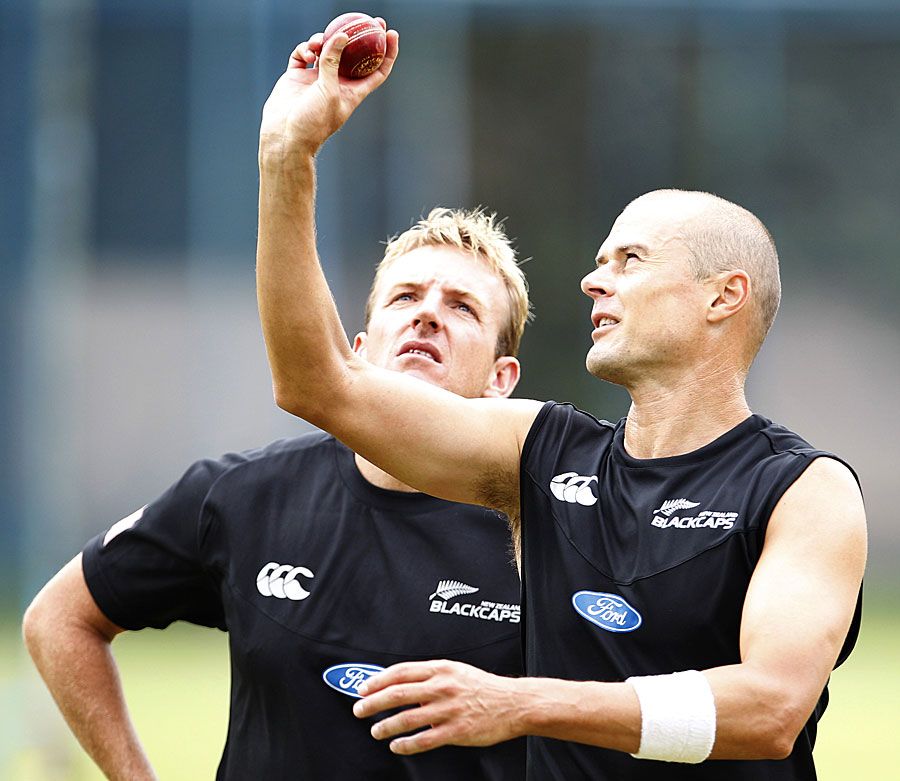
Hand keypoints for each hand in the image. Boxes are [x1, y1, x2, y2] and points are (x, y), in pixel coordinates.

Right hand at [259, 19, 398, 157]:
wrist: (285, 137)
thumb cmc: (312, 123)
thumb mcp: (328, 92)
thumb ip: (333, 63)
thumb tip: (342, 35)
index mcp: (352, 92)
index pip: (376, 70)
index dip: (387, 53)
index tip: (391, 34)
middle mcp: (336, 84)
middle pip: (352, 55)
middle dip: (359, 36)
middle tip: (366, 18)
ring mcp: (316, 79)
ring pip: (326, 50)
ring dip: (325, 40)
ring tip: (320, 41)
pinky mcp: (297, 76)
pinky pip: (303, 54)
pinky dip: (305, 48)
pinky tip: (307, 52)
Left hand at [352, 660, 523, 754]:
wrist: (513, 703)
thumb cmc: (483, 687)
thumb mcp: (455, 671)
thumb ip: (429, 676)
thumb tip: (400, 684)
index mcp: (440, 669)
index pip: (400, 672)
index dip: (377, 681)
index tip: (363, 688)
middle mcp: (442, 687)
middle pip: (397, 693)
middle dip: (373, 703)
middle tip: (359, 709)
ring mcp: (448, 709)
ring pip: (407, 718)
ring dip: (385, 726)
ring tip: (376, 730)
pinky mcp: (456, 731)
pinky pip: (424, 740)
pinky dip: (406, 744)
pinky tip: (397, 746)